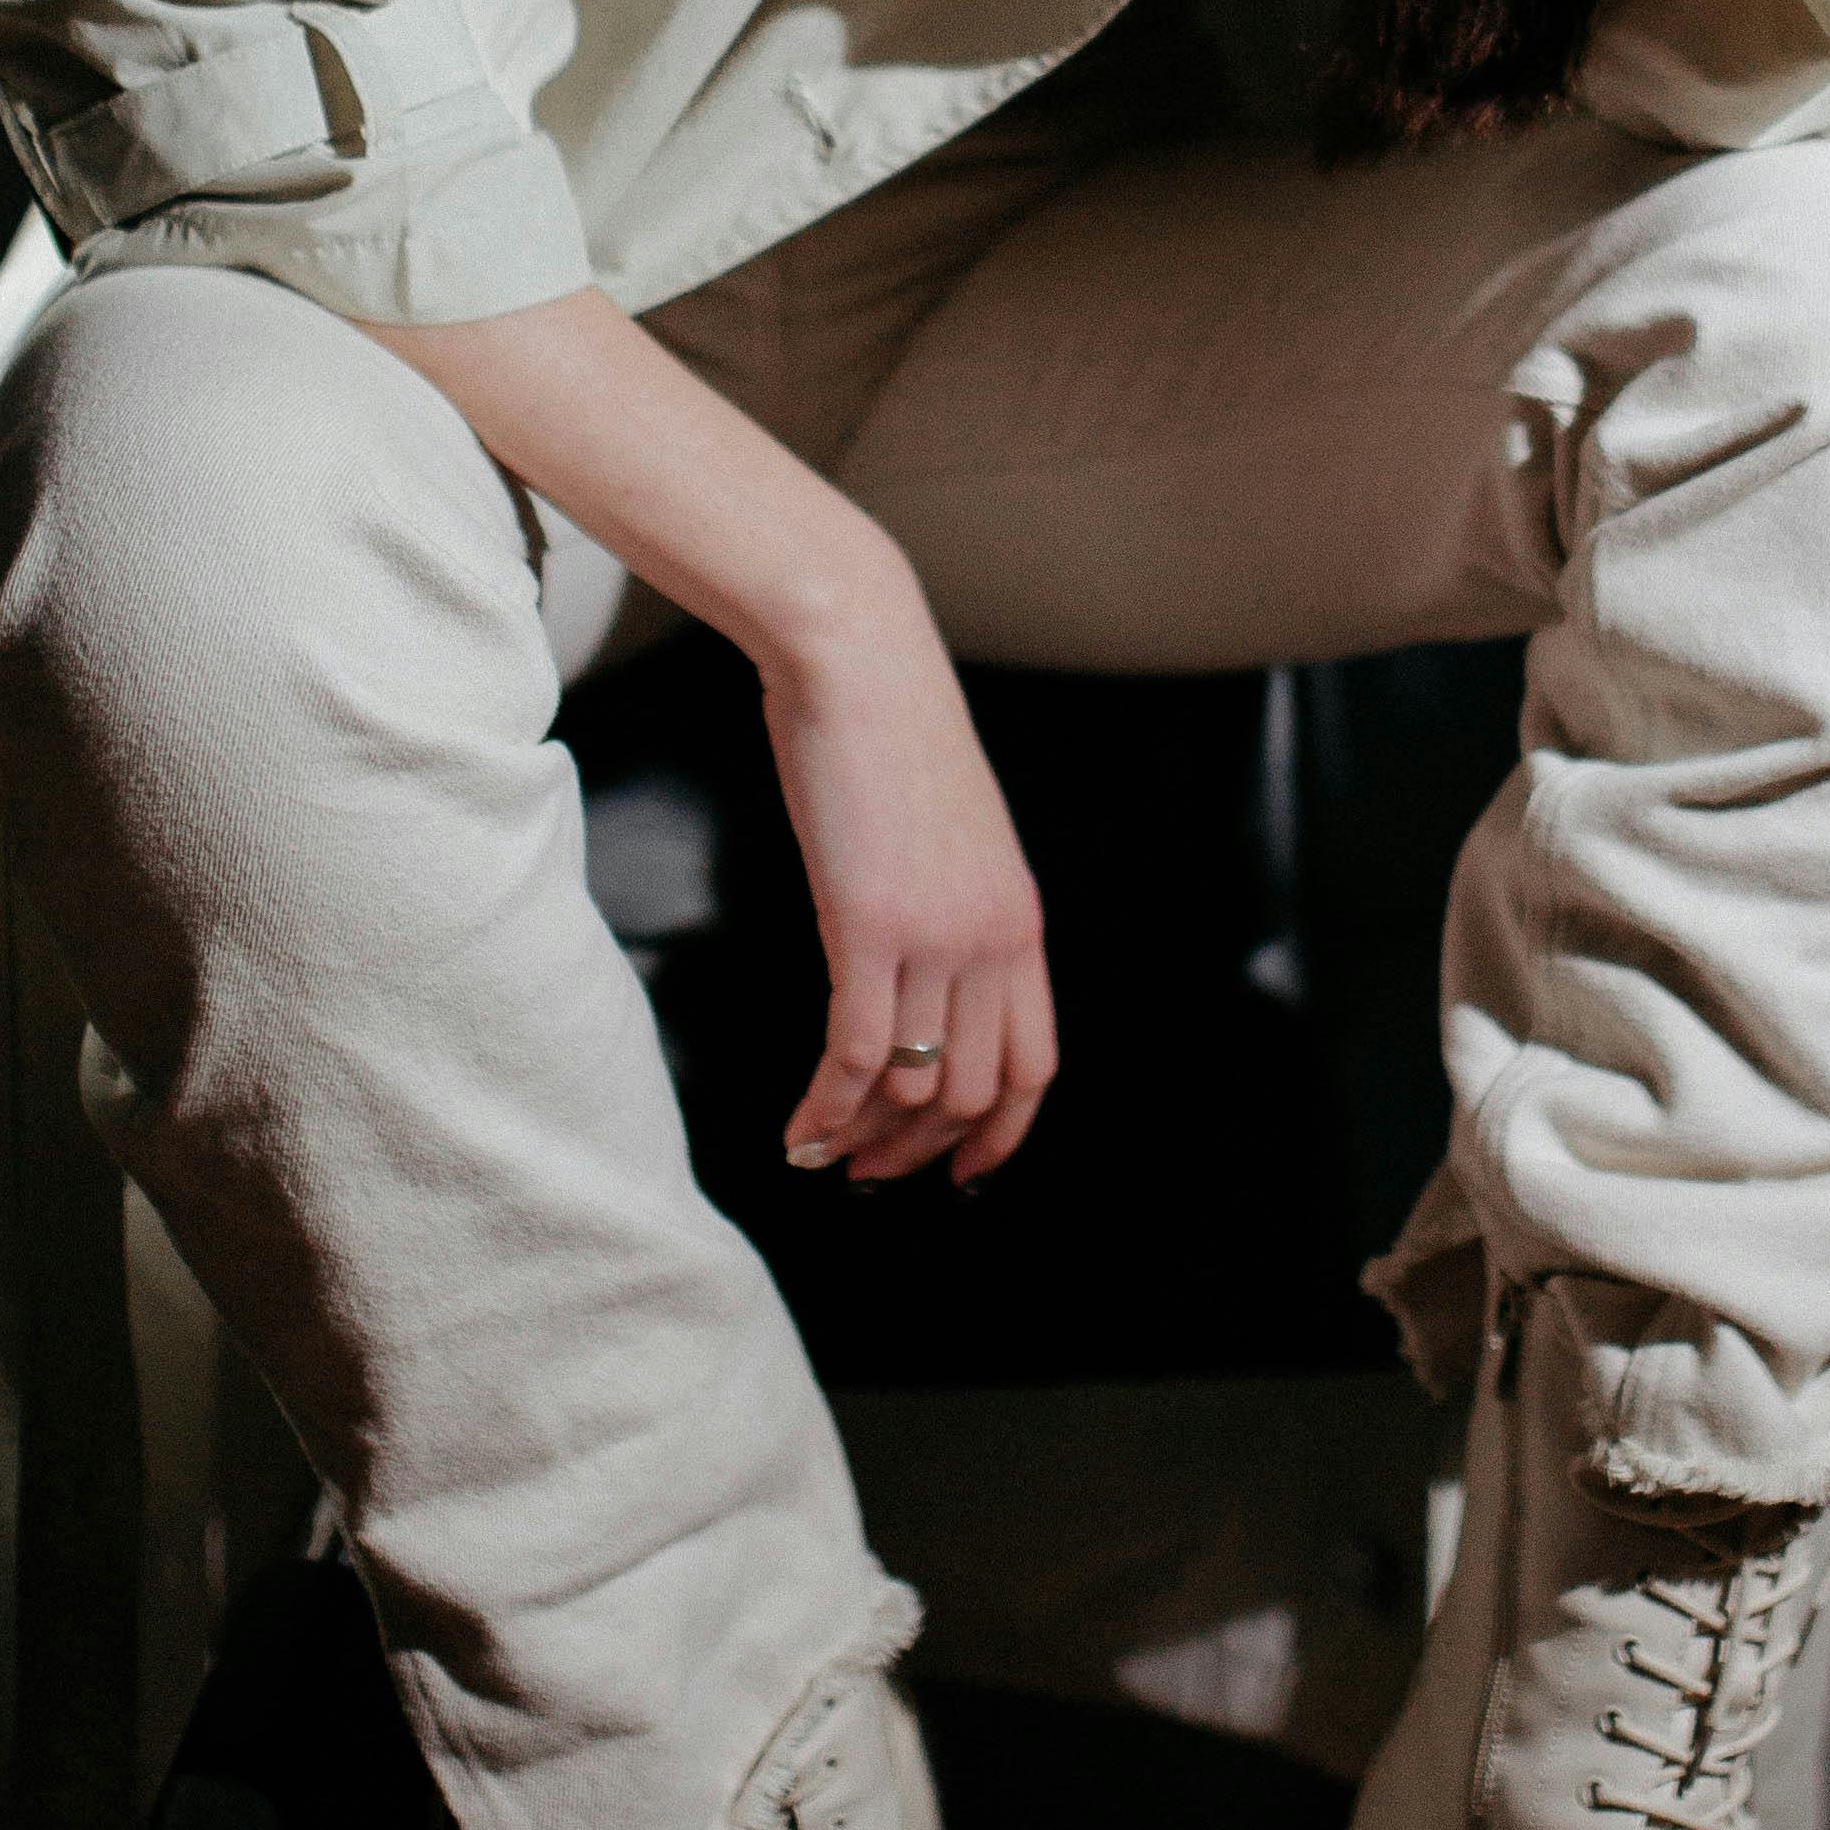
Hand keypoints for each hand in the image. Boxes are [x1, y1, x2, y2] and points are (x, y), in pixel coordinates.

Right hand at [360, 283, 1054, 1189]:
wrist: (860, 657)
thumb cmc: (889, 733)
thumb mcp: (945, 832)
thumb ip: (949, 904)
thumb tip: (920, 963)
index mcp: (1021, 920)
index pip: (1035, 1063)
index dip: (1000, 1134)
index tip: (960, 1172)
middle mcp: (992, 939)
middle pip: (974, 1091)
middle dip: (921, 1152)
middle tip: (867, 1171)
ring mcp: (935, 935)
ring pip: (913, 1084)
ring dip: (864, 1137)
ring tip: (822, 1153)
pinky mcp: (868, 924)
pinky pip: (855, 1051)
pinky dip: (826, 1107)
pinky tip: (795, 1129)